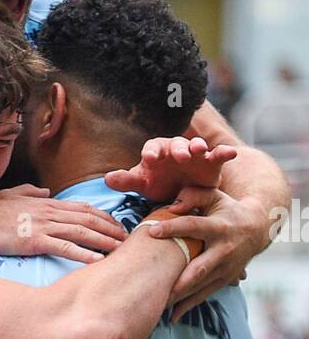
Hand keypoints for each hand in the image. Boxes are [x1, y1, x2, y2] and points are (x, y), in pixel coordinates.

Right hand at [0, 184, 126, 262]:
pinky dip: (83, 254)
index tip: (117, 226)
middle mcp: (49, 211)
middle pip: (89, 219)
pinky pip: (65, 247)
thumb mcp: (13, 195)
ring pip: (82, 232)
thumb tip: (44, 191)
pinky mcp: (35, 241)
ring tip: (120, 251)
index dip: (103, 217)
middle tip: (127, 241)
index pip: (83, 208)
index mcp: (46, 202)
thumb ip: (31, 192)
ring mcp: (43, 225)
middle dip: (111, 229)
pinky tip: (97, 261)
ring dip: (104, 241)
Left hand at [106, 136, 237, 211]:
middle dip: (178, 148)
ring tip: (200, 150)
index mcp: (157, 152)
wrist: (182, 194)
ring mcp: (195, 155)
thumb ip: (127, 181)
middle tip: (180, 156)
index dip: (152, 151)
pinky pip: (219, 155)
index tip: (150, 158)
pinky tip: (231, 153)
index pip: (152, 147)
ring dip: (198, 147)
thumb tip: (106, 178)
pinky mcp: (212, 163)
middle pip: (176, 145)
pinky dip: (225, 153)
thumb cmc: (159, 185)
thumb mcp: (143, 184)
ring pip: (197, 147)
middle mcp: (176, 150)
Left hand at [144, 189, 266, 319]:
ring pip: (200, 286)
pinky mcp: (224, 280)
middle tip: (153, 287)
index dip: (173, 228)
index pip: (193, 226)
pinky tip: (171, 317)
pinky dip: (188, 306)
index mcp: (219, 227)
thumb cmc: (226, 209)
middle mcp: (223, 250)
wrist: (257, 228)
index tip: (151, 231)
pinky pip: (205, 295)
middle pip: (199, 268)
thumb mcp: (214, 195)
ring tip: (156, 305)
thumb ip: (193, 195)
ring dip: (179, 297)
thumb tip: (172, 208)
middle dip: (177, 280)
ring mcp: (225, 268)